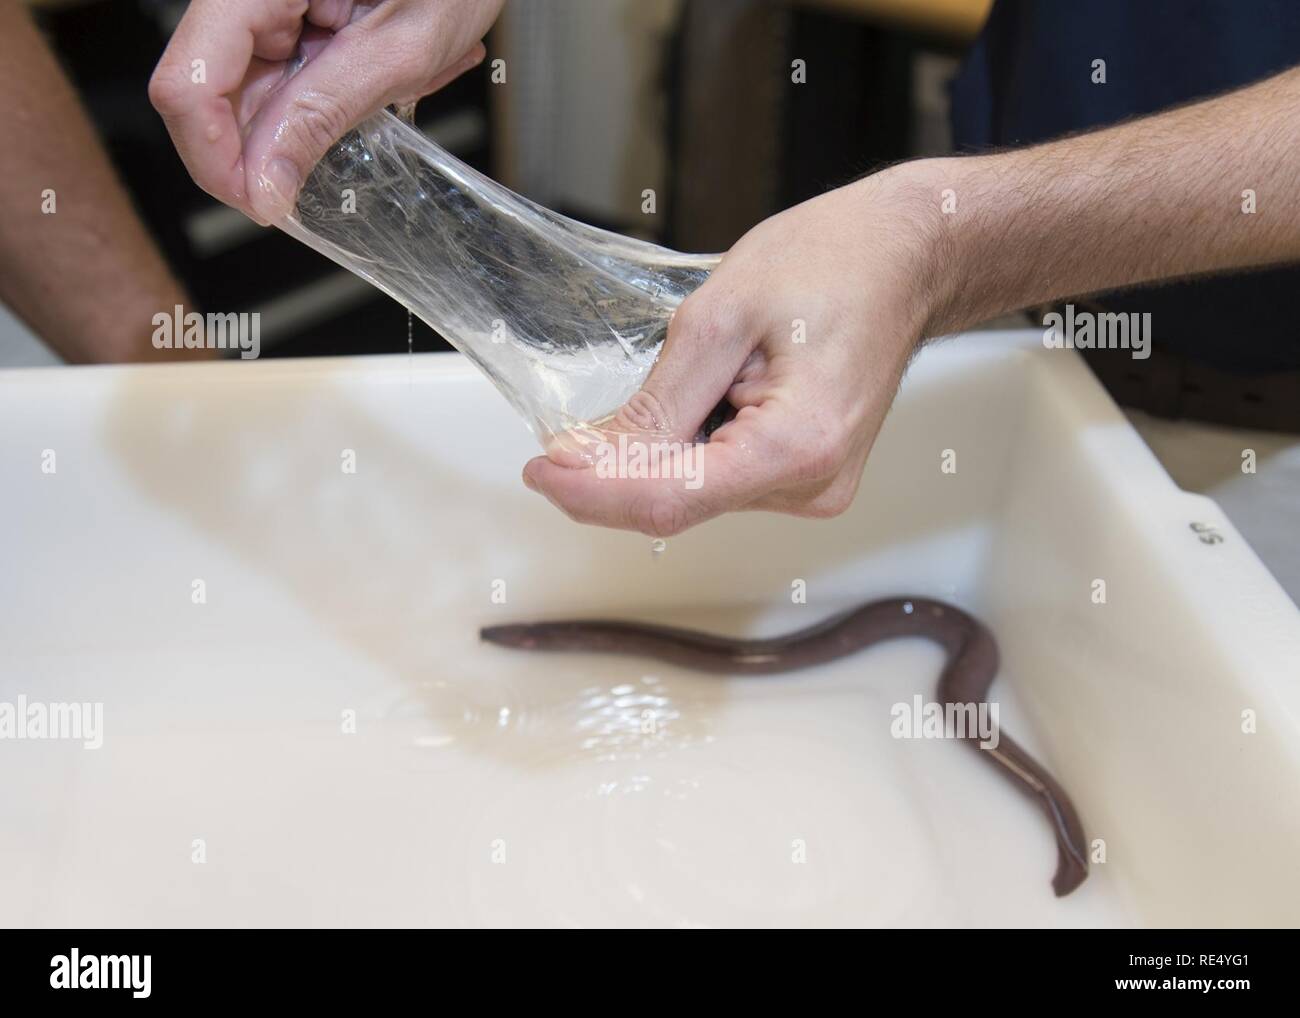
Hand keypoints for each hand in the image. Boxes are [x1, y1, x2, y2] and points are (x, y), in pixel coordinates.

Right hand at [149, 0, 503, 222]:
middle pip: (206, 93)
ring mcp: (264, 5)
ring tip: (377, 108)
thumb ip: (323, 114)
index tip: (261, 204)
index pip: (190, 81)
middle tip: (318, 184)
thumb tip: (266, 186)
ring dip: (302, 128)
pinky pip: (280, 82)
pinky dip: (324, 107)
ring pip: (243, 96)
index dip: (215, 157)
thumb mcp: (400, 50)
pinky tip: (377, 91)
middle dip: (257, 152)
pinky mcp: (288, 19)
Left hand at [523, 164, 940, 536]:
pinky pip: (721, 478)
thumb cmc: (831, 263)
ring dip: (655, 452)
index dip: (592, 492)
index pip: (669, 498)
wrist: (907, 257)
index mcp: (799, 447)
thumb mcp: (721, 316)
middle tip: (570, 431)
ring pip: (694, 491)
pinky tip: (707, 395)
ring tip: (694, 375)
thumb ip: (655, 402)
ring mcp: (813, 489)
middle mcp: (812, 485)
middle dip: (613, 472)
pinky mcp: (807, 478)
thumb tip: (586, 459)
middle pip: (677, 501)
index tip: (539, 469)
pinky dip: (687, 447)